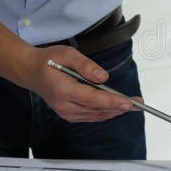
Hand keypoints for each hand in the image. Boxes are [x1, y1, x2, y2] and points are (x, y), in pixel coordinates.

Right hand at [21, 46, 138, 122]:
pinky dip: (106, 112)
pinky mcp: (70, 115)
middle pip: (98, 110)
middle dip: (120, 107)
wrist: (31, 72)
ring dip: (115, 111)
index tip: (128, 102)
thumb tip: (103, 77)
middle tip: (139, 103)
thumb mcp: (67, 54)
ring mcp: (66, 113)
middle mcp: (65, 106)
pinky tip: (117, 106)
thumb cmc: (49, 60)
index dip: (112, 102)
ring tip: (133, 104)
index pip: (93, 99)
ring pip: (97, 115)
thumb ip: (86, 65)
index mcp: (63, 91)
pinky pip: (92, 116)